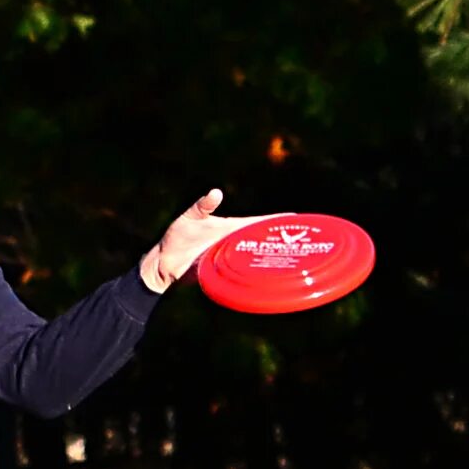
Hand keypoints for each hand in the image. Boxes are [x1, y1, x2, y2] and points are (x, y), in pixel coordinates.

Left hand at [138, 188, 282, 292]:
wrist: (163, 264)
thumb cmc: (176, 239)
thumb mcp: (189, 218)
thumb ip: (202, 207)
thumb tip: (215, 192)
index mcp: (231, 228)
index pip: (258, 222)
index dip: (275, 220)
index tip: (295, 217)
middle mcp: (234, 244)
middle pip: (262, 241)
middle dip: (281, 240)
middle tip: (305, 240)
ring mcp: (231, 259)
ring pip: (255, 258)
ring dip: (271, 258)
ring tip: (294, 258)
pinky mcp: (225, 274)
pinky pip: (243, 274)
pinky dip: (255, 274)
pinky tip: (269, 277)